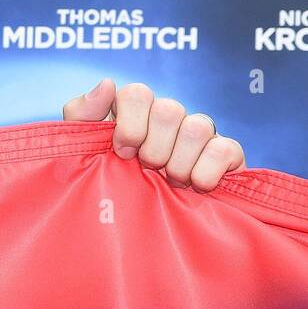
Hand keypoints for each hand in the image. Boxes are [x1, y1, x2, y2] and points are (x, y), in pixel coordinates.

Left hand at [62, 79, 244, 192]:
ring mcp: (200, 132)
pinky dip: (205, 172)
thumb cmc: (111, 180)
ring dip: (178, 163)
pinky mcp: (227, 152)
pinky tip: (195, 185)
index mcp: (136, 111)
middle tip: (147, 169)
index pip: (137, 93)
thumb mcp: (85, 150)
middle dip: (153, 149)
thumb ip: (82, 114)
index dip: (129, 126)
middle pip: (168, 110)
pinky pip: (223, 149)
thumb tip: (107, 84)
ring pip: (197, 127)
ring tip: (169, 180)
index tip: (122, 153)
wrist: (143, 224)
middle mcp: (169, 116)